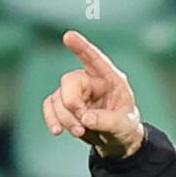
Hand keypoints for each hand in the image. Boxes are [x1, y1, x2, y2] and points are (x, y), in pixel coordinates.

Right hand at [43, 30, 145, 159]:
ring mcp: (76, 92)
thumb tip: (85, 118)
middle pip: (70, 82)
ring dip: (65, 118)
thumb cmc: (125, 127)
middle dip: (72, 104)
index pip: (96, 60)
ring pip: (59, 98)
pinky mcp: (65, 104)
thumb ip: (106, 121)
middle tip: (83, 124)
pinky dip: (52, 118)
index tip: (69, 36)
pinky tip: (57, 131)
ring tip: (80, 132)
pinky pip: (50, 106)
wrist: (117, 140)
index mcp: (111, 80)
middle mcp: (91, 81)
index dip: (82, 48)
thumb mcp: (123, 126)